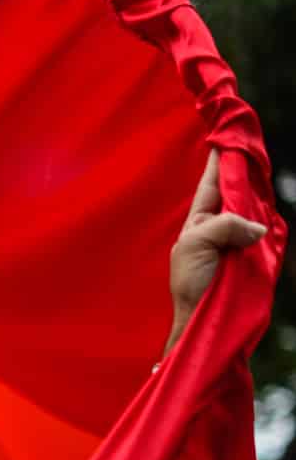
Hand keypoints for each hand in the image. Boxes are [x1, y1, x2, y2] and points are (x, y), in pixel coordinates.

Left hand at [166, 149, 268, 348]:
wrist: (202, 322)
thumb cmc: (192, 284)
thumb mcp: (198, 247)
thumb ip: (224, 226)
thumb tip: (256, 227)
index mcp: (198, 223)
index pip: (210, 185)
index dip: (218, 163)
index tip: (223, 138)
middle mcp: (219, 228)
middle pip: (235, 193)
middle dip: (242, 171)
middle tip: (249, 146)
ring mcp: (238, 242)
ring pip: (251, 208)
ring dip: (255, 191)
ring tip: (259, 167)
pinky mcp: (255, 256)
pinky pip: (264, 231)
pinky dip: (266, 217)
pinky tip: (268, 203)